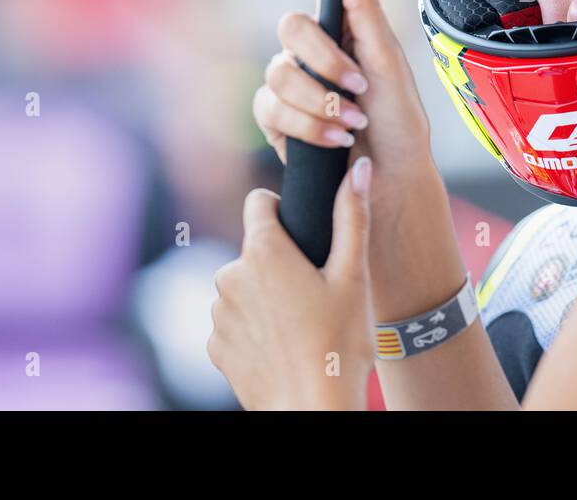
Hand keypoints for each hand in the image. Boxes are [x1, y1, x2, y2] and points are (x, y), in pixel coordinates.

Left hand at [208, 157, 374, 410]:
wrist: (313, 410)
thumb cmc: (339, 343)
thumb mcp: (354, 275)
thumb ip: (352, 215)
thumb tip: (361, 166)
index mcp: (263, 250)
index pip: (258, 201)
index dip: (282, 209)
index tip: (304, 232)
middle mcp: (230, 275)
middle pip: (255, 248)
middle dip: (280, 260)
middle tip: (317, 289)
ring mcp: (219, 313)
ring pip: (245, 285)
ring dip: (267, 294)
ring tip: (303, 322)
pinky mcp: (215, 345)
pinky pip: (235, 321)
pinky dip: (255, 327)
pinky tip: (285, 345)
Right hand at [254, 0, 433, 183]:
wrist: (387, 179)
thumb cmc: (399, 122)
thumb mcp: (392, 62)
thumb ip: (366, 8)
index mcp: (345, 22)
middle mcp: (312, 46)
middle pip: (290, 25)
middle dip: (323, 59)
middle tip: (356, 85)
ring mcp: (290, 79)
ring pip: (276, 71)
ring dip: (318, 98)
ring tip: (351, 119)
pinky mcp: (276, 116)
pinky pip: (270, 107)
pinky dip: (305, 124)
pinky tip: (332, 137)